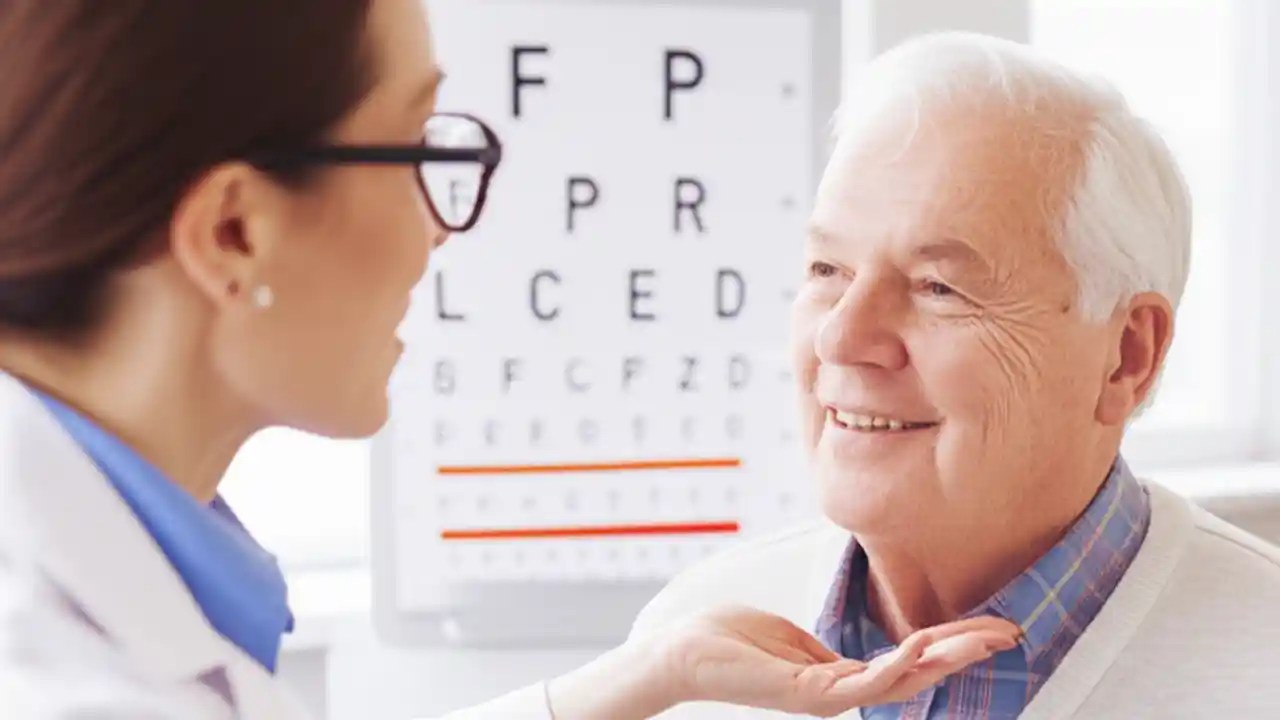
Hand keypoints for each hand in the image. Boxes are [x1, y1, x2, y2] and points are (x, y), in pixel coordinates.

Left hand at [652, 606, 1020, 717]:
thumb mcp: (788, 638)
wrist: (683, 651)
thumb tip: (844, 651)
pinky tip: (925, 645)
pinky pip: (865, 681)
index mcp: (837, 674)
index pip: (908, 660)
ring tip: (985, 636)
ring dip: (946, 657)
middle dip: (964, 651)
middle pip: (918, 673)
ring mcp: (827, 696)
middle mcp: (840, 691)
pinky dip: (898, 665)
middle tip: (1009, 631)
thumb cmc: (726, 641)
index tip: (987, 625)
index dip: (949, 643)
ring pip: (902, 679)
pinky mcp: (809, 694)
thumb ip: (822, 649)